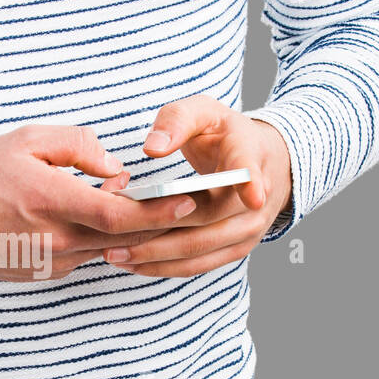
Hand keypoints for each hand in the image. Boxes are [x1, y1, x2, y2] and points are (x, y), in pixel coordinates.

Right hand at [0, 125, 198, 280]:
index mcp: (51, 200)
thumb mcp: (27, 140)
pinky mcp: (46, 272)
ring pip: (108, 248)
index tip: (187, 200)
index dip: (158, 211)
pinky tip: (97, 218)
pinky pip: (86, 255)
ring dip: (130, 231)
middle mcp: (55, 238)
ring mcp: (51, 260)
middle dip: (160, 223)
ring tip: (145, 205)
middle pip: (124, 238)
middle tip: (188, 205)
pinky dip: (100, 238)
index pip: (119, 214)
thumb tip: (117, 167)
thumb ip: (78, 146)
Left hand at [102, 95, 292, 276]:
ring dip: (156, 256)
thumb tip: (153, 148)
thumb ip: (177, 121)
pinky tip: (134, 264)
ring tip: (115, 254)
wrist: (264, 162)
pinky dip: (165, 266)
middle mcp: (256, 201)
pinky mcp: (235, 250)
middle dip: (161, 230)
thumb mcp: (204, 112)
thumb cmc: (224, 135)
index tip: (251, 196)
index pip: (251, 172)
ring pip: (200, 249)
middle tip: (115, 235)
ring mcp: (248, 230)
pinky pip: (199, 265)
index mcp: (249, 158)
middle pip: (208, 221)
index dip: (251, 184)